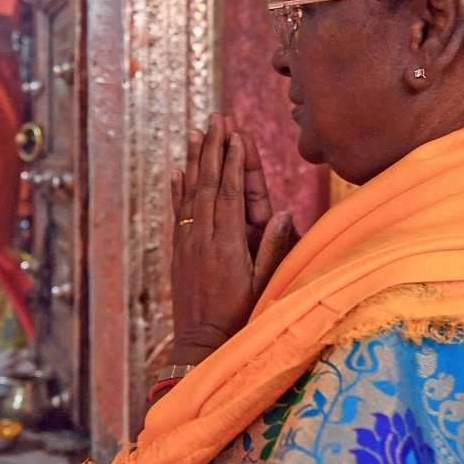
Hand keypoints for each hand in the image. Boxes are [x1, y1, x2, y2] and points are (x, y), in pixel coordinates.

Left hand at [168, 114, 297, 364]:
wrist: (201, 345)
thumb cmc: (241, 319)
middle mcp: (204, 240)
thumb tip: (286, 213)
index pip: (230, 194)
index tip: (236, 134)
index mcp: (228, 246)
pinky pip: (179, 215)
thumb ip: (273, 249)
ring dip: (195, 162)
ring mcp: (188, 245)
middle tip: (216, 119)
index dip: (233, 162)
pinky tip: (178, 171)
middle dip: (214, 150)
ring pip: (191, 195)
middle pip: (208, 185)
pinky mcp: (179, 253)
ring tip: (197, 132)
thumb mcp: (264, 286)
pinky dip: (178, 191)